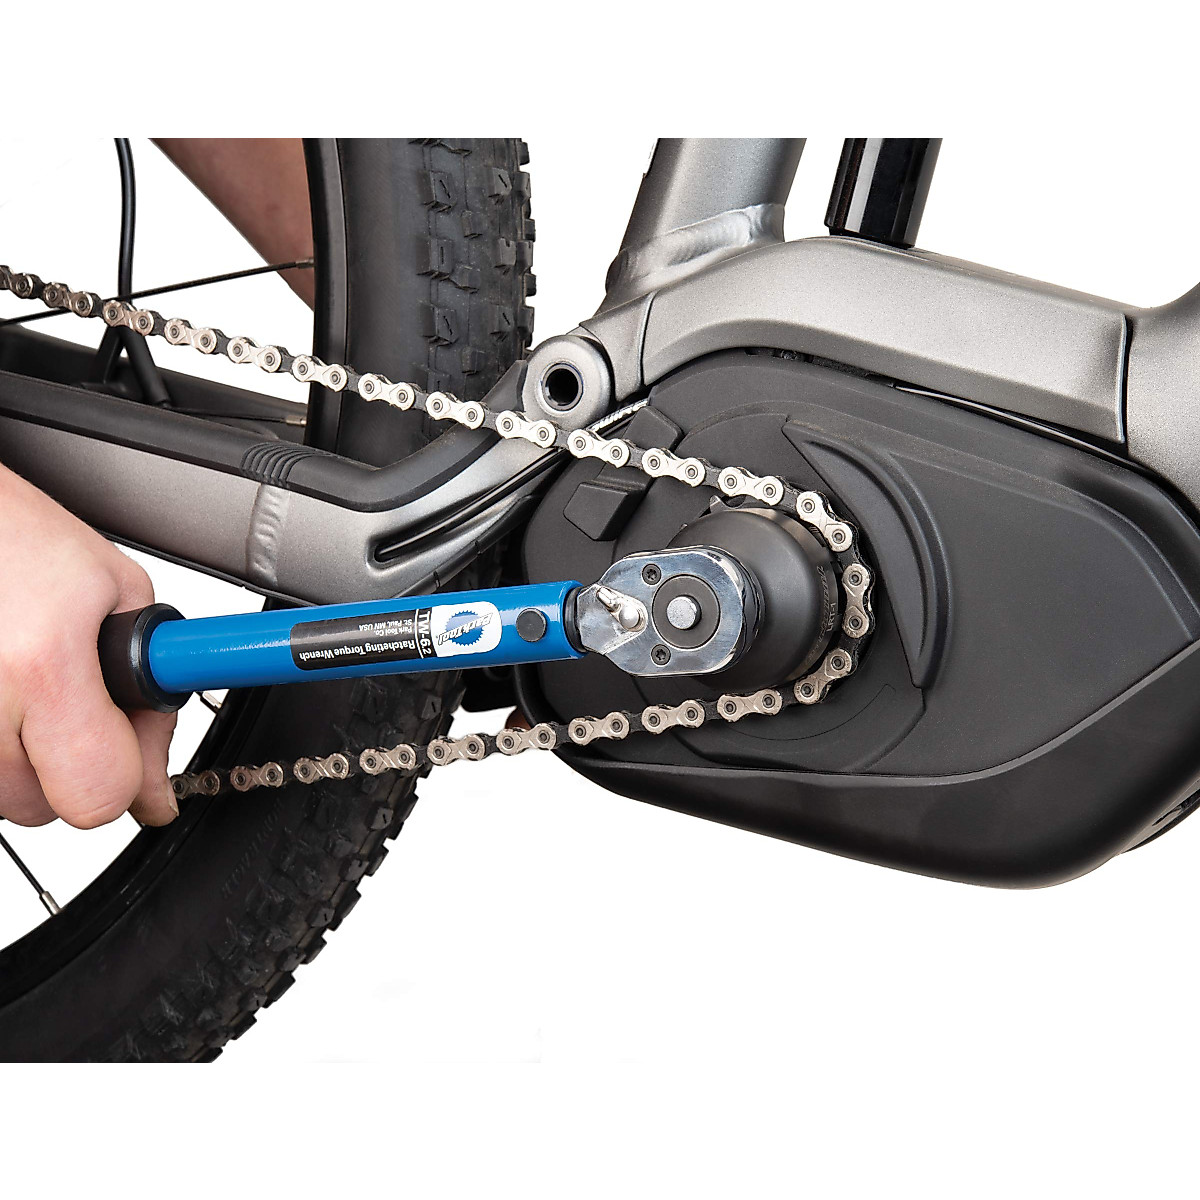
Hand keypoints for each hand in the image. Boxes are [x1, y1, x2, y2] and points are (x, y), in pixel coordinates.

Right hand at [0, 464, 176, 827]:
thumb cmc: (17, 534)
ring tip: (22, 681)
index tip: (125, 743)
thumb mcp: (118, 593)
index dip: (125, 775)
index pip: (99, 793)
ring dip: (21, 758)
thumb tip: (155, 790)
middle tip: (68, 696)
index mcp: (42, 665)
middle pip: (44, 807)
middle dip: (71, 764)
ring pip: (0, 800)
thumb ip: (151, 698)